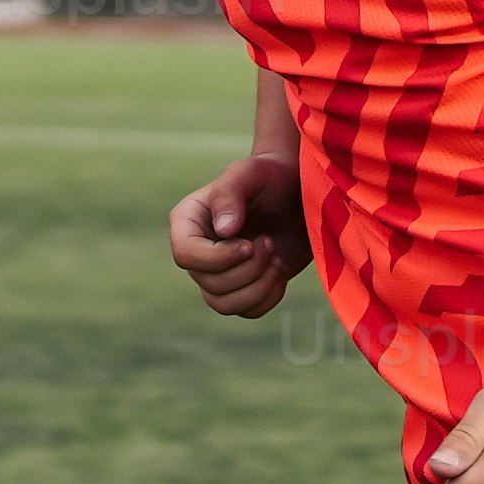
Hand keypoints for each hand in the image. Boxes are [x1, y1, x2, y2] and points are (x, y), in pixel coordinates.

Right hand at [167, 154, 306, 320]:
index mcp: (189, 221)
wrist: (297, 190)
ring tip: (277, 260)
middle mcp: (199, 250)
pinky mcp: (244, 286)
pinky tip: (281, 270)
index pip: (185, 254)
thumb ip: (229, 194)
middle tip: (271, 243)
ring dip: (257, 287)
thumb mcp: (249, 173)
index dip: (217, 258)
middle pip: (209, 283)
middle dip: (247, 270)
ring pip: (223, 304)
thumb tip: (223, 231)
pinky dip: (268, 297)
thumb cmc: (270, 176)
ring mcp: (220, 272)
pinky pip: (247, 310)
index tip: (250, 244)